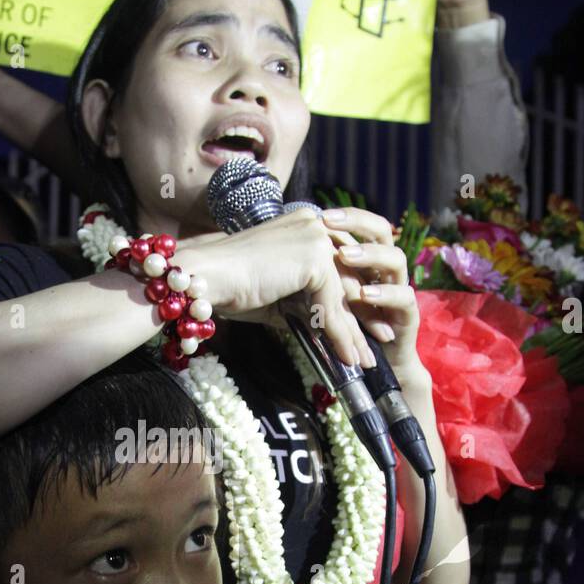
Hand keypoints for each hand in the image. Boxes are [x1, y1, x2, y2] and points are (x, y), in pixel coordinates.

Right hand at [178, 209, 375, 367]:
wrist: (205, 278)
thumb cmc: (229, 288)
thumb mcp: (276, 294)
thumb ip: (303, 302)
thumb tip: (324, 328)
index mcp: (305, 226)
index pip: (340, 263)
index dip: (354, 296)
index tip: (365, 323)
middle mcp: (315, 224)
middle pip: (350, 276)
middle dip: (365, 314)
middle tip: (379, 341)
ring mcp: (316, 237)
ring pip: (346, 293)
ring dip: (357, 330)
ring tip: (366, 359)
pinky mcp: (314, 257)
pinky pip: (333, 304)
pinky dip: (341, 334)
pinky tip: (347, 357)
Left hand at [321, 206, 423, 378]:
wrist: (367, 371)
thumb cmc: (338, 332)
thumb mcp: (313, 301)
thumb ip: (307, 278)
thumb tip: (280, 256)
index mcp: (364, 260)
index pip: (359, 225)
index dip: (342, 217)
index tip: (317, 214)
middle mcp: (383, 269)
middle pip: (380, 231)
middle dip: (356, 224)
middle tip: (328, 223)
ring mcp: (398, 289)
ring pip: (395, 259)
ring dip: (370, 256)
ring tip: (343, 255)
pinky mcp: (407, 315)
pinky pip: (403, 297)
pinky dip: (385, 293)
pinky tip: (364, 293)